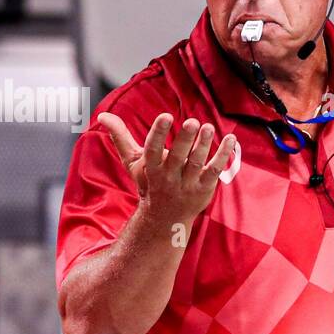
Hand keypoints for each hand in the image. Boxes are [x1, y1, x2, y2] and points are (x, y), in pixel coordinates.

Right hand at [99, 111, 235, 224]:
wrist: (165, 217)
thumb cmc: (149, 182)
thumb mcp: (133, 162)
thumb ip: (120, 137)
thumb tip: (102, 116)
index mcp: (152, 168)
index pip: (153, 149)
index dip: (159, 133)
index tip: (165, 116)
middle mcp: (170, 177)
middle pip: (178, 157)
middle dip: (185, 139)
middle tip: (192, 121)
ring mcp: (188, 184)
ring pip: (197, 163)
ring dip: (204, 145)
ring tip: (208, 127)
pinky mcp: (205, 188)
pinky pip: (215, 171)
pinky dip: (224, 155)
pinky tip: (231, 138)